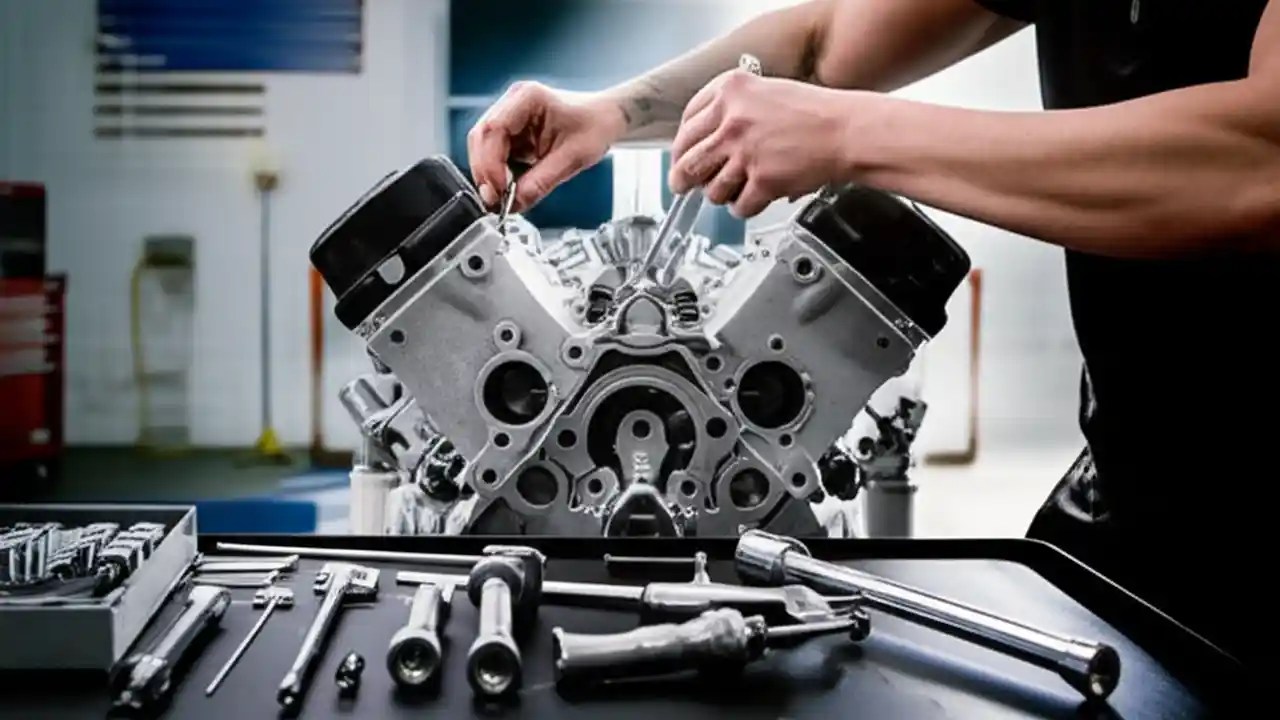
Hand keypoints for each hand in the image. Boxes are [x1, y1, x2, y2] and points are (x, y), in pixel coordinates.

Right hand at [467, 82, 625, 211]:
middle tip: (494, 200)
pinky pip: (495, 155)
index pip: (494, 129)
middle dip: (485, 171)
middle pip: (481, 137)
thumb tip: (514, 203)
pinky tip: (509, 188)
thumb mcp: (573, 158)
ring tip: (503, 198)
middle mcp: (512, 103)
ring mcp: (509, 117)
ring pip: (483, 148)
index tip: (498, 189)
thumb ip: (541, 181)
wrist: (604, 119)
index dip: (490, 162)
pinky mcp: (512, 133)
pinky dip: (498, 174)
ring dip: (489, 175)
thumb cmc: (594, 126)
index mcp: (527, 98)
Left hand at [669, 70, 856, 217]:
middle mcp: (732, 120)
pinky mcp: (762, 181)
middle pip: (687, 160)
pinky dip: (744, 208)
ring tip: (736, 189)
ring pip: (711, 189)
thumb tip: (701, 142)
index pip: (686, 123)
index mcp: (730, 91)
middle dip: (682, 178)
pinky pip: (738, 207)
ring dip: (721, 195)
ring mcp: (746, 152)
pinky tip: (755, 198)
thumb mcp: (764, 94)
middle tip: (682, 186)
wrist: (847, 131)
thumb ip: (730, 110)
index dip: (681, 146)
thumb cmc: (814, 114)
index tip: (681, 156)